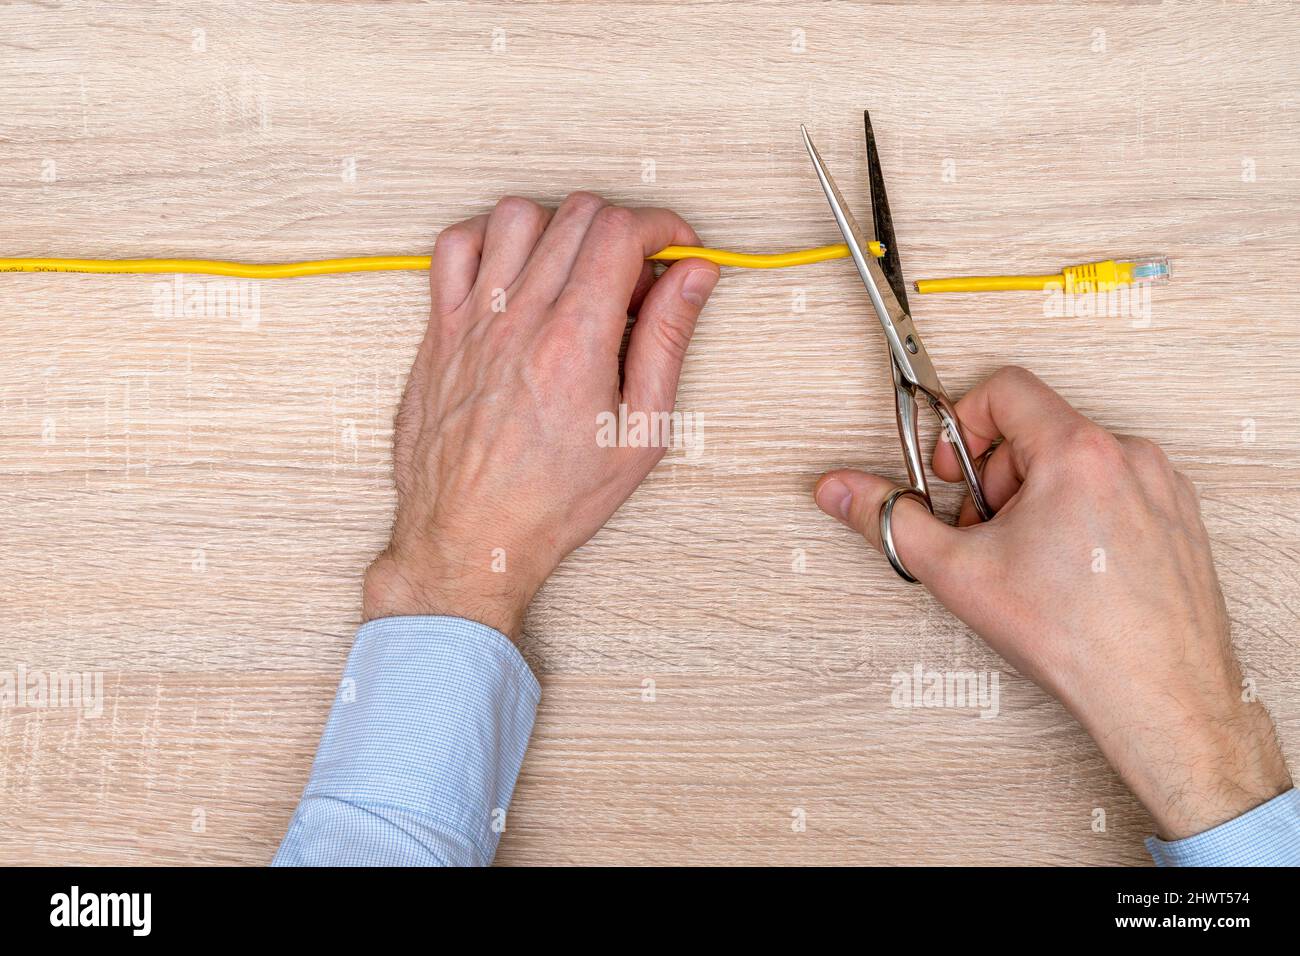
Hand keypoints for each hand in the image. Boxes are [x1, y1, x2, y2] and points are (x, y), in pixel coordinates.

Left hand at [363, 193, 718, 639]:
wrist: (472, 535)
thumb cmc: (555, 498)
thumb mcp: (640, 431)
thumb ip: (668, 341)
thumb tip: (694, 276)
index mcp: (575, 340)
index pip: (621, 230)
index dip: (663, 227)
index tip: (677, 251)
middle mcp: (519, 316)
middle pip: (578, 213)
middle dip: (622, 229)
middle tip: (635, 281)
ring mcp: (472, 318)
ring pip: (517, 214)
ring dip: (560, 227)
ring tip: (576, 273)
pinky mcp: (440, 329)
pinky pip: (455, 244)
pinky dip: (490, 238)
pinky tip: (515, 272)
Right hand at [814, 366, 1290, 839]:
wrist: (1158, 698)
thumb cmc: (1076, 638)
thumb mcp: (958, 572)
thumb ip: (889, 519)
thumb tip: (841, 491)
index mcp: (1077, 453)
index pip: (1005, 389)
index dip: (961, 423)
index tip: (951, 472)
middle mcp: (1128, 457)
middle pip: (1036, 431)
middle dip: (996, 478)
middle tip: (986, 534)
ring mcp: (1160, 487)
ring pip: (1075, 462)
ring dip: (1036, 499)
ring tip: (1028, 559)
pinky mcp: (1179, 517)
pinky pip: (1115, 489)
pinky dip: (1079, 515)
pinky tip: (1067, 570)